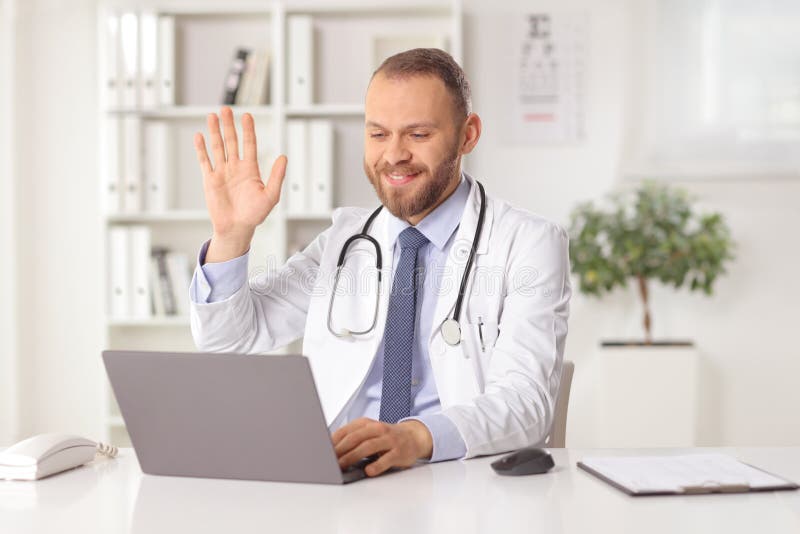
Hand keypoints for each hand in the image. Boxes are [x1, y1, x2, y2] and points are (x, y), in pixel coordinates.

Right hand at [194, 106, 287, 261]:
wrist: (236, 228)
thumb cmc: (255, 215)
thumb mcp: (271, 195)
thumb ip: (277, 176)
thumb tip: (284, 157)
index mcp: (250, 169)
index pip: (249, 144)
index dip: (248, 130)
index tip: (247, 115)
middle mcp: (235, 167)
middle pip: (232, 141)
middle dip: (229, 125)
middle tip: (226, 109)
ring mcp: (222, 172)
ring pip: (218, 147)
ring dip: (215, 132)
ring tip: (212, 116)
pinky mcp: (210, 180)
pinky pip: (205, 161)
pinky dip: (202, 149)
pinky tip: (200, 136)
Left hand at [332, 418, 433, 476]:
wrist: (413, 437)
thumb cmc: (385, 438)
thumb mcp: (369, 433)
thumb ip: (352, 439)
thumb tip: (329, 451)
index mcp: (367, 423)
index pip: (346, 431)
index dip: (333, 441)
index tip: (322, 451)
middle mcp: (378, 429)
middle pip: (355, 438)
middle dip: (340, 449)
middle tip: (328, 460)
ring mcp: (389, 440)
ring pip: (368, 446)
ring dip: (352, 456)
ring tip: (341, 466)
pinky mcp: (399, 452)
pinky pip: (386, 459)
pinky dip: (376, 465)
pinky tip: (368, 471)